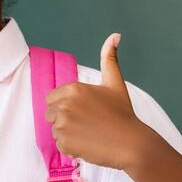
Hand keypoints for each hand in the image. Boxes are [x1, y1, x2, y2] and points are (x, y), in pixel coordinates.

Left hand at [44, 32, 154, 171]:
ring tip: (89, 133)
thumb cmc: (122, 113)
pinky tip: (88, 143)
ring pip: (55, 129)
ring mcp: (63, 125)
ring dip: (68, 133)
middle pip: (50, 113)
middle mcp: (64, 105)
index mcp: (73, 89)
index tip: (83, 110)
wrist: (131, 143)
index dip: (64, 104)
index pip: (52, 98)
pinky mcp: (64, 143)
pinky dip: (71, 146)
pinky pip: (60, 145)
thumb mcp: (115, 83)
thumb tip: (115, 35)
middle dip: (64, 118)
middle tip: (87, 122)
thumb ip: (109, 58)